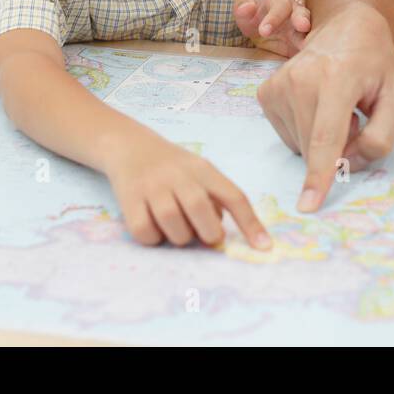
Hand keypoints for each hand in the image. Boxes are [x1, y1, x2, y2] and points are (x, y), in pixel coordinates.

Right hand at [106, 126, 271, 249]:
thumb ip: (215, 199)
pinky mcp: (129, 198)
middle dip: (208, 233)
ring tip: (177, 228)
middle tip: (205, 236)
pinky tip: (155, 228)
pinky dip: (153, 238)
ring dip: (179, 237)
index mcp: (204, 169)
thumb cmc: (173, 167)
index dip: (251, 224)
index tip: (265, 248)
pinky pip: (144, 231)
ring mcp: (152, 186)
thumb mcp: (199, 173)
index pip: (234, 196)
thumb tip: (219, 236)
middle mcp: (179, 175)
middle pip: (200, 209)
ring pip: (172, 224)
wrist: (130, 146)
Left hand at [234, 0, 312, 57]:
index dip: (273, 18)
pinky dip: (312, 54)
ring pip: (310, 32)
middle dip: (302, 20)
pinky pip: (312, 49)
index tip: (263, 31)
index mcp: (281, 4)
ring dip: (312, 38)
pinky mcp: (308, 46)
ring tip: (309, 46)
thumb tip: (245, 7)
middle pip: (302, 15)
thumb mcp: (246, 13)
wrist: (266, 32)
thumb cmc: (257, 18)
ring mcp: (305, 31)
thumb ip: (243, 8)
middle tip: (302, 26)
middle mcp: (297, 15)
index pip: (279, 7)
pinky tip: (309, 62)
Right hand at [256, 2, 393, 212]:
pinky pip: (289, 135)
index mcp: (337, 78)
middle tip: (355, 118)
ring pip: (301, 146)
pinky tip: (318, 105)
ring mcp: (278, 84)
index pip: (326, 136)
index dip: (319, 174)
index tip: (307, 205)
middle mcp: (300, 79)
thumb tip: (347, 163)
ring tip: (336, 106)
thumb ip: (381, 138)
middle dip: (338, 150)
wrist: (347, 29)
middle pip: (315, 148)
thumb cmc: (377, 66)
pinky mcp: (266, 93)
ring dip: (322, 139)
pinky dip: (306, 131)